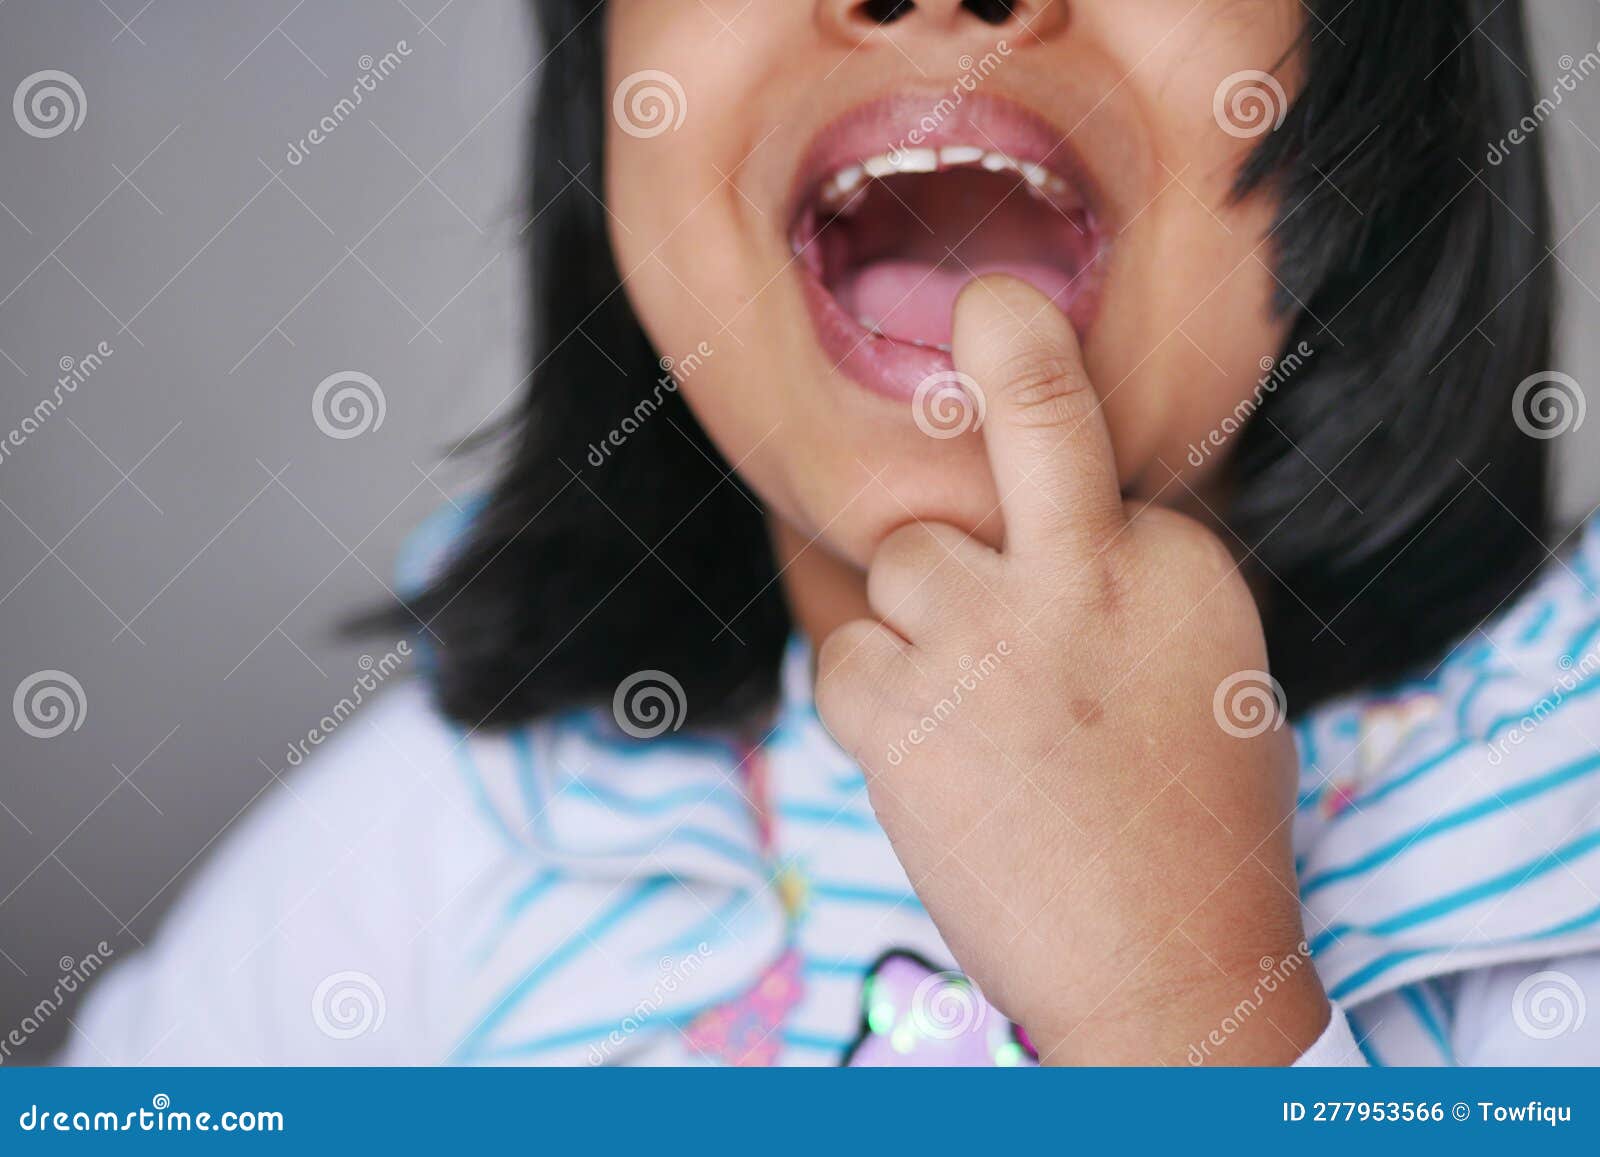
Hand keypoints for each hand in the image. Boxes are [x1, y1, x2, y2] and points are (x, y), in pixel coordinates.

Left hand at [814, 276, 1329, 1064]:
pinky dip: (872, 697)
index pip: (1083, 471)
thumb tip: (1063, 514)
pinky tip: (931, 753)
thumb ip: (1131, 577)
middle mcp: (1081, 577)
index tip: (1006, 331)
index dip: (1042, 466)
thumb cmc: (1195, 821)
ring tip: (972, 709)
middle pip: (1024, 424)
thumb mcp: (1208, 669)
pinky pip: (844, 655)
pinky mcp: (900, 714)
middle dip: (1006, 345)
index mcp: (1171, 562)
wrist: (1163, 966)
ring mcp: (983, 639)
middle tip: (989, 310)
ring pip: (900, 560)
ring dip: (919, 620)